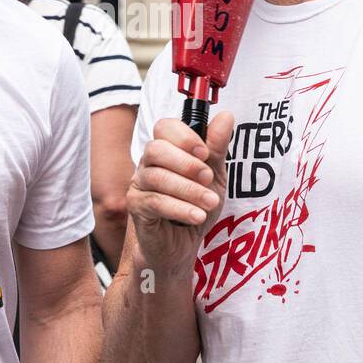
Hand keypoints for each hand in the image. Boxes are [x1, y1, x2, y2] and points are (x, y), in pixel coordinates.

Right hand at [126, 112, 233, 269]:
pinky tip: (197, 215)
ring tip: (211, 203)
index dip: (184, 136)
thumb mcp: (214, 177)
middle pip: (156, 149)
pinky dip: (179, 208)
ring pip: (157, 177)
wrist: (182, 246)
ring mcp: (139, 184)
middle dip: (186, 162)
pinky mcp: (136, 207)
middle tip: (208, 178)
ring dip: (188, 189)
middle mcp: (148, 163)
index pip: (164, 127)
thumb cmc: (195, 206)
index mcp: (167, 150)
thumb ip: (217, 148)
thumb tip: (226, 116)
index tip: (206, 153)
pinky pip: (154, 201)